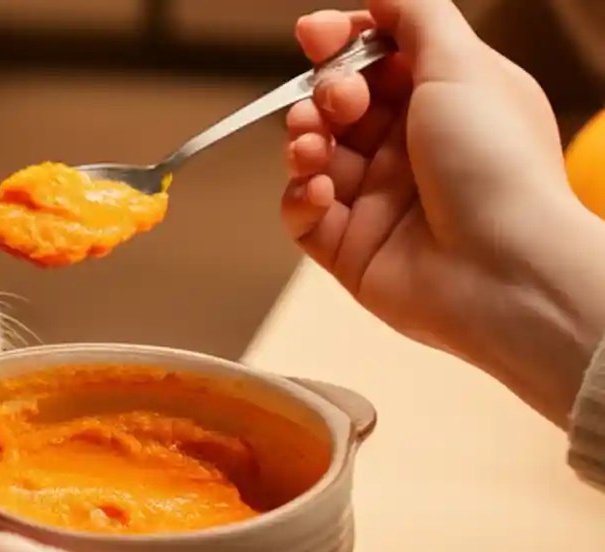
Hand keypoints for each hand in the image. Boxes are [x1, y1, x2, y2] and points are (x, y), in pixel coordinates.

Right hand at [281, 0, 604, 425]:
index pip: (375, 61)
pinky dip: (300, 199)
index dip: (340, 43)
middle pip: (336, 105)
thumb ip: (417, 16)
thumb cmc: (497, 169)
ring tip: (311, 148)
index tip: (315, 34)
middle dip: (322, 95)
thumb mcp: (463, 66)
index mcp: (444, 104)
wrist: (504, 272)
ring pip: (312, 156)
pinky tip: (320, 193)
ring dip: (301, 143)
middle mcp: (410, 150)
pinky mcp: (350, 249)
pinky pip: (302, 215)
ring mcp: (377, 201)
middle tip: (337, 104)